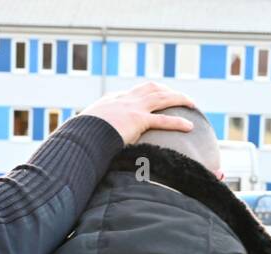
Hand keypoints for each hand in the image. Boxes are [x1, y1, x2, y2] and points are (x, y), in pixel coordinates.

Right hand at [81, 82, 196, 144]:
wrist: (80, 133)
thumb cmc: (79, 136)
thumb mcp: (83, 132)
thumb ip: (90, 135)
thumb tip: (85, 148)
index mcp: (110, 101)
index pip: (131, 93)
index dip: (145, 93)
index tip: (153, 95)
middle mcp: (124, 100)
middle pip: (151, 88)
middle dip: (167, 90)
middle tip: (178, 95)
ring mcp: (132, 108)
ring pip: (161, 98)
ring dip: (178, 99)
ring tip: (191, 103)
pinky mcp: (138, 120)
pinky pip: (163, 120)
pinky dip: (178, 123)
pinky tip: (190, 126)